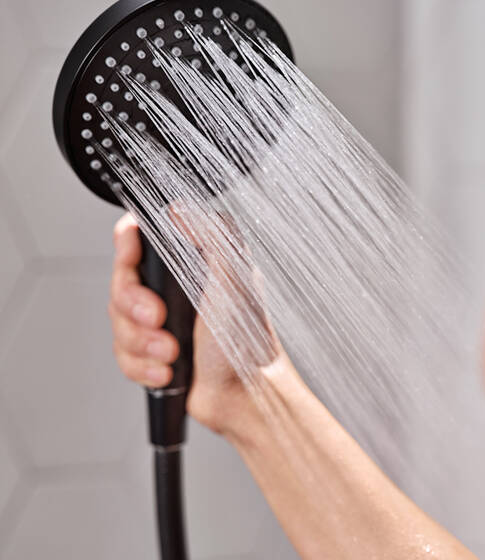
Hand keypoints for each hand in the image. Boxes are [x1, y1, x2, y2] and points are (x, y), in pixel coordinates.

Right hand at [109, 213, 276, 434]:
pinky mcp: (153, 352)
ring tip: (172, 353)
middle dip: (135, 307)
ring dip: (142, 343)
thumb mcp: (236, 278)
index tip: (130, 257)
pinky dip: (142, 366)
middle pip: (121, 283)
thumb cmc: (247, 341)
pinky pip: (122, 354)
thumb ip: (212, 235)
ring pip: (118, 323)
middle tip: (159, 319)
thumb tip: (178, 208)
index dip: (127, 247)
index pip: (142, 240)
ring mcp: (162, 322)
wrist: (245, 395)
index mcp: (194, 264)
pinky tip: (168, 371)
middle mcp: (176, 290)